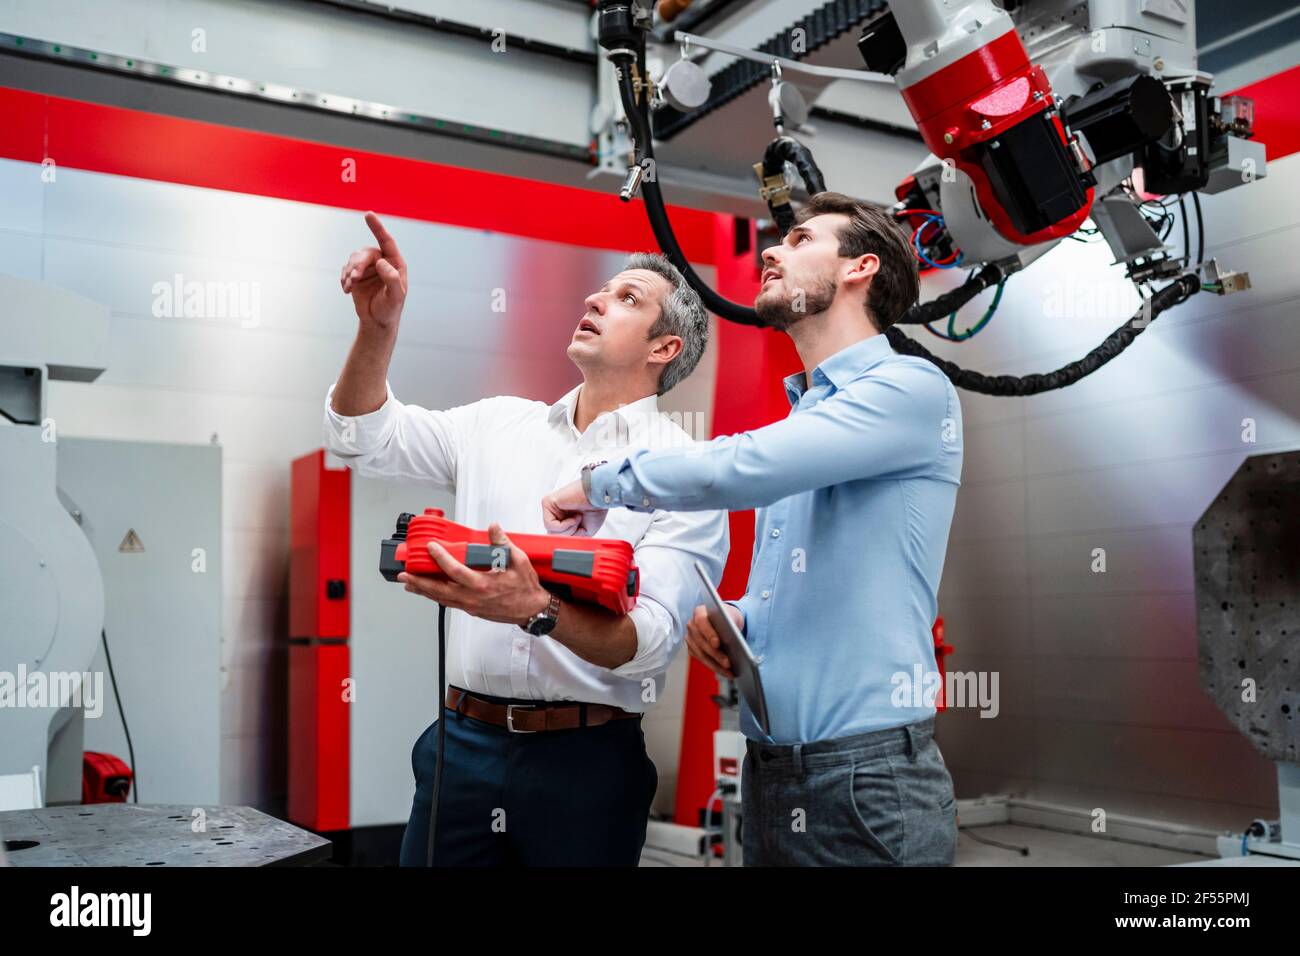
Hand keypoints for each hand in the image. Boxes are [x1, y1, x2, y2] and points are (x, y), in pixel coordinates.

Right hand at [339, 211, 407, 333]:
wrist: (377, 322)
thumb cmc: (390, 309)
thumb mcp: (395, 297)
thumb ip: (392, 279)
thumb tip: (382, 262)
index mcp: (395, 263)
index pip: (386, 241)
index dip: (377, 227)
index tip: (368, 214)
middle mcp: (382, 262)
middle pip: (365, 253)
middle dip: (357, 264)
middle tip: (354, 278)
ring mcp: (368, 267)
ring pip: (353, 259)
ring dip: (349, 272)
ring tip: (349, 286)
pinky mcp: (356, 275)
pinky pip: (345, 270)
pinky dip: (344, 278)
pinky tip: (346, 290)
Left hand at [397, 523, 551, 626]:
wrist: (531, 610)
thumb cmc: (526, 588)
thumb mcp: (518, 561)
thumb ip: (503, 543)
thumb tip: (494, 528)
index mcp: (483, 584)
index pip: (455, 570)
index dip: (441, 558)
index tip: (431, 547)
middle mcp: (473, 597)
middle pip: (439, 590)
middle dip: (420, 582)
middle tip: (405, 574)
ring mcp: (471, 606)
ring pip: (441, 598)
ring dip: (424, 591)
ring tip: (409, 583)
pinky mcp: (472, 610)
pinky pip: (449, 603)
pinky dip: (436, 597)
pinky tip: (429, 591)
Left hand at [542, 479, 606, 535]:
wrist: (600, 496)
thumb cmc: (596, 509)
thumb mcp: (583, 532)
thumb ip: (571, 538)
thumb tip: (561, 545)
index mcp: (563, 517)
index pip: (558, 536)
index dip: (570, 537)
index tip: (580, 531)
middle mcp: (556, 512)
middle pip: (554, 535)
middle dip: (569, 534)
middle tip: (580, 524)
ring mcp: (551, 508)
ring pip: (551, 532)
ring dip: (568, 529)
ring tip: (577, 518)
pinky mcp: (547, 503)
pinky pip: (549, 524)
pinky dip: (564, 525)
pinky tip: (573, 517)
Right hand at [685, 603, 741, 679]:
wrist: (725, 620)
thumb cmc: (728, 617)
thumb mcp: (731, 616)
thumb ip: (729, 622)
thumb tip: (732, 638)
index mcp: (699, 611)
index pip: (701, 621)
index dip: (709, 633)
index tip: (717, 643)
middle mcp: (692, 624)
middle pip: (701, 641)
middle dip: (715, 654)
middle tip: (727, 662)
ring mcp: (690, 638)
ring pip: (701, 654)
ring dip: (715, 664)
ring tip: (728, 671)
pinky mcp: (693, 649)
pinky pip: (702, 660)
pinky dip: (714, 667)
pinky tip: (726, 672)